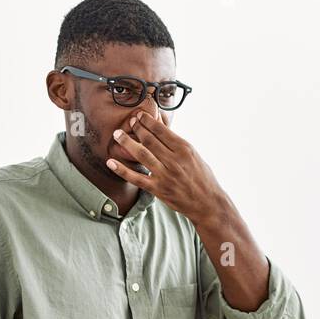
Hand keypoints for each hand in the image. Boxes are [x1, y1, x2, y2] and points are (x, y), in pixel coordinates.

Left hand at [106, 114, 223, 221]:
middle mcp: (174, 161)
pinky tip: (111, 162)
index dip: (148, 121)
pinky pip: (136, 178)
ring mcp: (165, 176)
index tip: (140, 115)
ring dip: (127, 142)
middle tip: (129, 121)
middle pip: (149, 140)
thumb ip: (177, 143)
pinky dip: (122, 170)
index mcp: (185, 150)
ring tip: (117, 134)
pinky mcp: (158, 189)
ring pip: (141, 155)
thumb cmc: (202, 177)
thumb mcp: (194, 155)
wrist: (207, 203)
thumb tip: (162, 126)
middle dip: (137, 128)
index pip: (162, 130)